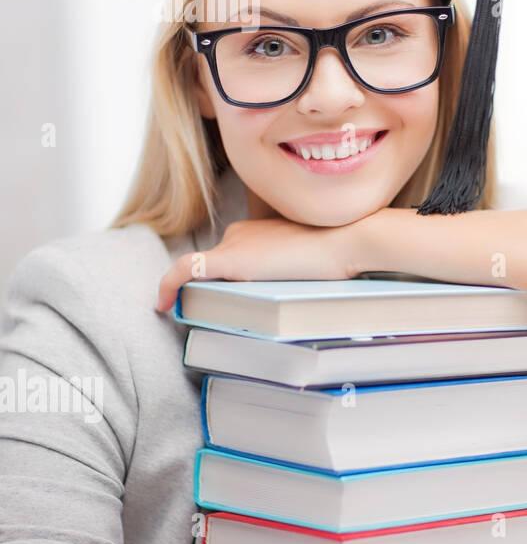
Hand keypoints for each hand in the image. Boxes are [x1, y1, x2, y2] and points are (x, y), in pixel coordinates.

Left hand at [154, 216, 366, 313]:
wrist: (346, 242)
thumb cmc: (339, 253)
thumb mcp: (314, 258)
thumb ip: (294, 268)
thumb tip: (292, 292)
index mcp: (260, 229)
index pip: (237, 256)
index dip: (234, 278)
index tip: (237, 296)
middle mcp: (241, 231)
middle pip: (221, 267)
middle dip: (222, 290)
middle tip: (235, 314)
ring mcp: (234, 245)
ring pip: (207, 274)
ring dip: (206, 294)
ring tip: (215, 315)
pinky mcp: (229, 260)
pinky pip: (184, 271)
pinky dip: (169, 286)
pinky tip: (163, 305)